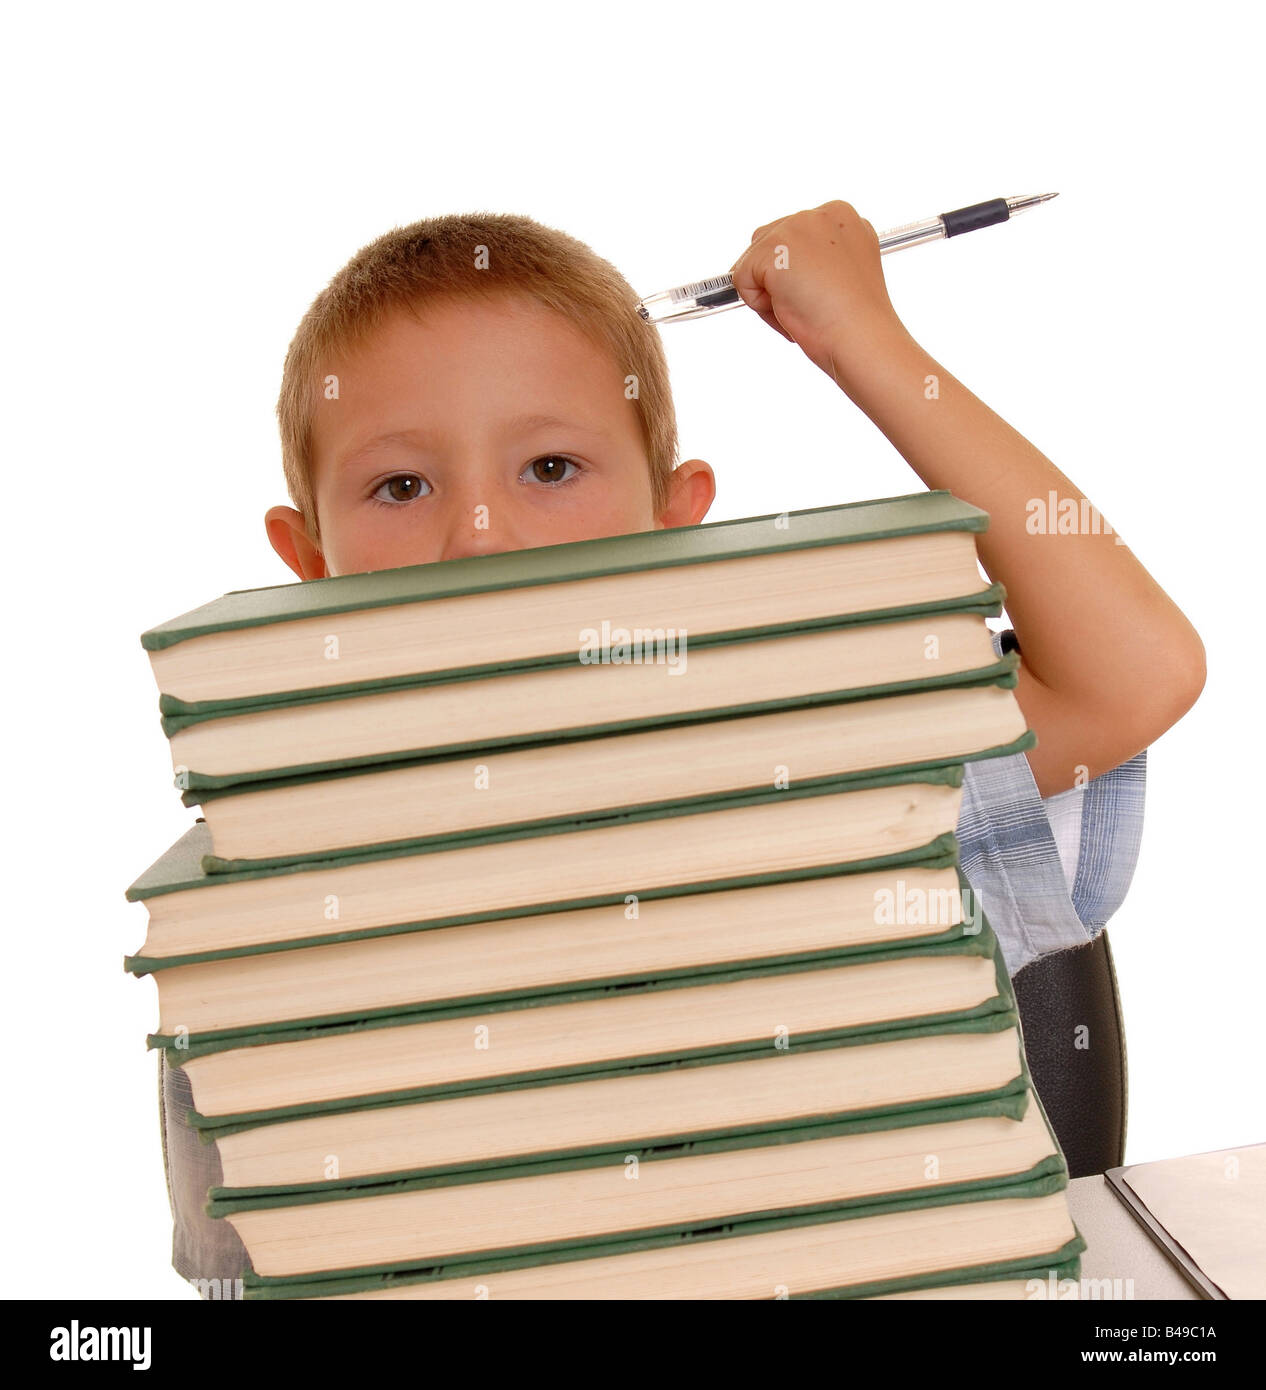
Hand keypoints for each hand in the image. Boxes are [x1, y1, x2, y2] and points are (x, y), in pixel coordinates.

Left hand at [728, 200, 911, 388]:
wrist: (862, 338)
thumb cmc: (857, 319)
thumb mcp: (842, 273)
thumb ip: (817, 257)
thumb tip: (786, 265)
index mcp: (841, 217)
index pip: (793, 237)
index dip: (797, 273)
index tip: (821, 293)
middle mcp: (819, 213)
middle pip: (769, 243)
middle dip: (779, 280)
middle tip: (812, 303)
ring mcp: (795, 228)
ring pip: (754, 261)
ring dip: (769, 291)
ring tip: (803, 306)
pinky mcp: (772, 250)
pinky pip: (741, 279)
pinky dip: (758, 305)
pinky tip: (792, 309)